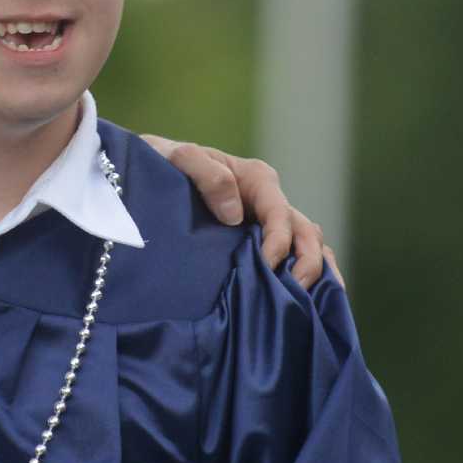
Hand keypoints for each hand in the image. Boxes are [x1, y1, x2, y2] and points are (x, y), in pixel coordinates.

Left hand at [141, 136, 339, 289]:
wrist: (148, 176)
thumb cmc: (165, 163)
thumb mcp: (181, 158)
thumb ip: (208, 175)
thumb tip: (235, 214)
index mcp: (257, 180)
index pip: (281, 214)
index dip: (279, 242)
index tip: (266, 266)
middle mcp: (269, 202)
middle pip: (306, 233)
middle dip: (307, 262)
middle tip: (295, 292)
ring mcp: (267, 224)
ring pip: (308, 247)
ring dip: (315, 273)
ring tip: (310, 304)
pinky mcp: (261, 243)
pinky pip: (294, 259)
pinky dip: (309, 278)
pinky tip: (310, 303)